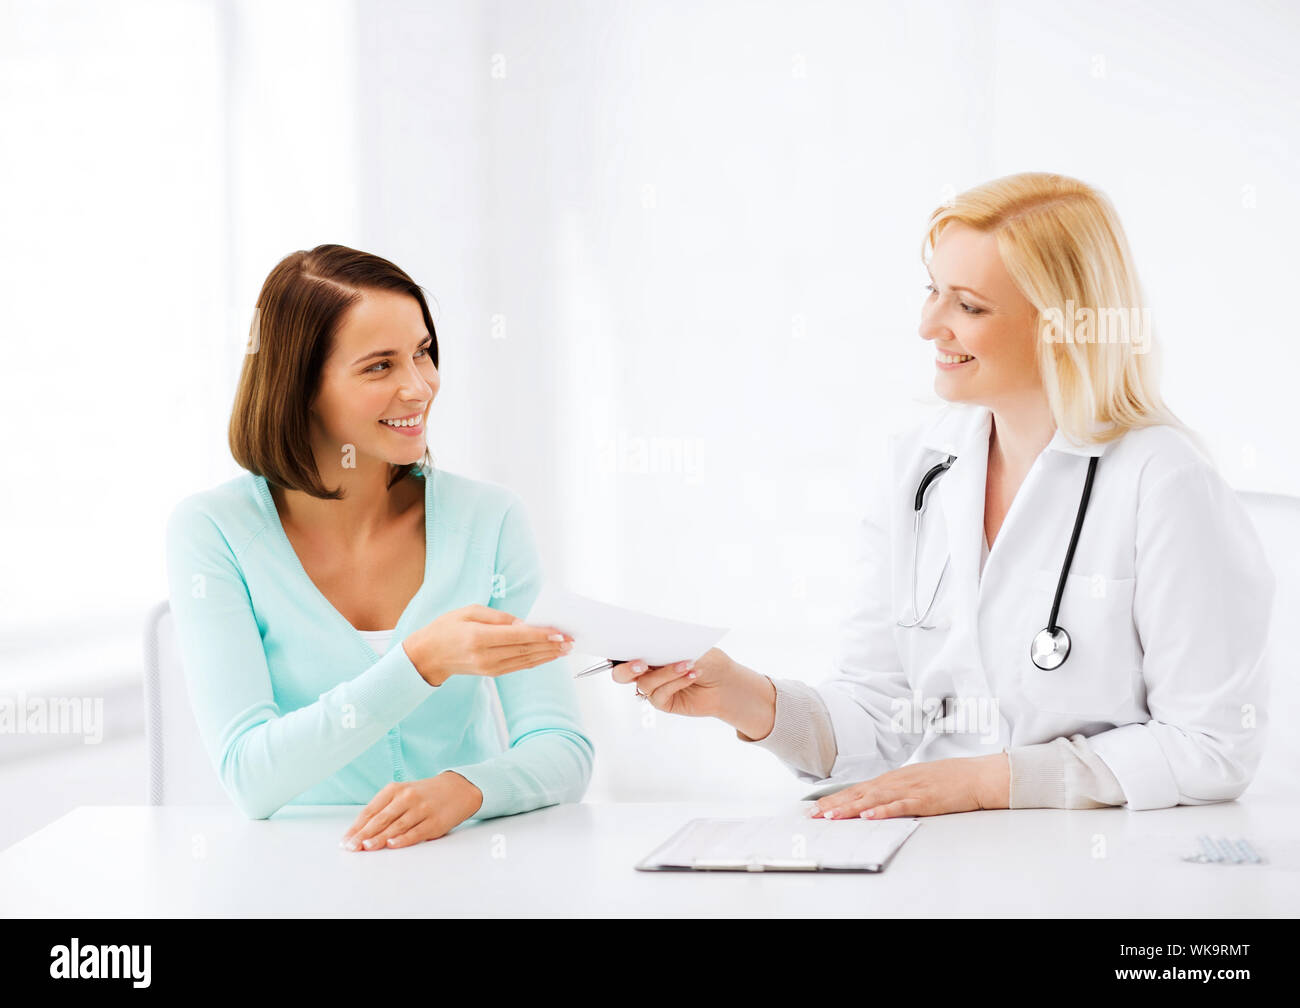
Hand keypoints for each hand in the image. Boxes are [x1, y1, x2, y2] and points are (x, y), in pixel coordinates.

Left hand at [340, 772, 483, 850]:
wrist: (458, 789)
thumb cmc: (424, 795)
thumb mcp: (402, 794)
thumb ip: (383, 809)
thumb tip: (360, 832)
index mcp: (395, 789)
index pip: (370, 810)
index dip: (356, 827)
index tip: (345, 841)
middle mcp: (407, 797)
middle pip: (381, 818)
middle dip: (364, 834)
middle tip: (351, 847)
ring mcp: (422, 809)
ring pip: (397, 825)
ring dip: (380, 838)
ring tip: (366, 847)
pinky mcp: (435, 821)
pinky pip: (416, 831)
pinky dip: (403, 839)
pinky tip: (392, 844)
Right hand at [403, 604, 572, 686]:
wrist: (428, 656)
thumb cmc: (447, 628)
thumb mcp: (469, 611)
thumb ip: (499, 617)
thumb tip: (525, 623)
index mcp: (479, 638)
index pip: (517, 636)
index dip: (541, 635)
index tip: (559, 632)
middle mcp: (486, 656)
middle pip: (526, 650)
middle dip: (551, 645)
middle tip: (571, 640)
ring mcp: (489, 668)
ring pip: (526, 661)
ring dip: (548, 655)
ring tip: (566, 648)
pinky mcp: (492, 674)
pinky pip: (519, 667)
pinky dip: (536, 661)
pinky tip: (548, 655)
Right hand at [610, 647, 747, 720]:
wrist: (725, 683)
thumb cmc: (708, 660)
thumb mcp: (690, 646)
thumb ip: (669, 647)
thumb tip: (652, 645)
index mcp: (648, 652)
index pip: (624, 650)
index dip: (618, 649)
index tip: (625, 644)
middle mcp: (646, 671)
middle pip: (620, 674)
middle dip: (627, 669)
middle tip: (642, 663)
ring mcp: (654, 687)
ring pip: (645, 683)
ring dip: (666, 673)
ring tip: (688, 665)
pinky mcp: (663, 702)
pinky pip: (660, 694)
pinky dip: (676, 683)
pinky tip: (691, 676)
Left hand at [807, 753, 1009, 819]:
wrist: (977, 775)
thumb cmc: (949, 779)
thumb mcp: (917, 781)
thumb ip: (897, 789)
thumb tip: (876, 801)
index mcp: (895, 777)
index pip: (859, 788)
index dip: (836, 798)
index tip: (816, 807)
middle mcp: (898, 781)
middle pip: (860, 793)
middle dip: (835, 804)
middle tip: (813, 814)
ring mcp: (911, 789)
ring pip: (874, 799)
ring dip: (851, 808)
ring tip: (831, 816)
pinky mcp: (925, 800)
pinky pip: (900, 806)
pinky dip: (883, 811)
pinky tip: (868, 816)